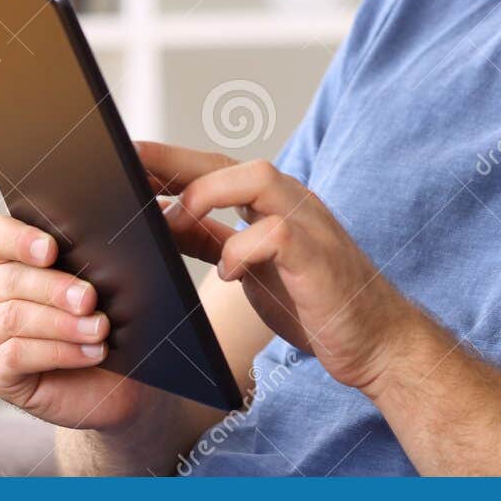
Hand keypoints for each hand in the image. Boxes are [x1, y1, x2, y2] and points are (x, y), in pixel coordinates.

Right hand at [0, 214, 167, 430]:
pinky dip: (59, 352)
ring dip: (61, 323)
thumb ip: (111, 254)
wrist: (122, 381)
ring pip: (13, 318)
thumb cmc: (115, 322)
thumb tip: (140, 221)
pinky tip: (92, 353)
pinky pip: (16, 356)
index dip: (18, 238)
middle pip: (8, 279)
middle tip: (91, 298)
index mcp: (16, 260)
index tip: (51, 249)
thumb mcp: (116, 285)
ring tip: (100, 329)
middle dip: (54, 287)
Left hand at [138, 141, 420, 391]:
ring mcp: (309, 224)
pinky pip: (278, 233)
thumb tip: (162, 223)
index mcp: (271, 205)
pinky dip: (244, 248)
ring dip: (208, 192)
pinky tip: (228, 272)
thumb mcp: (248, 269)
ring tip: (175, 221)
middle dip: (173, 161)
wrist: (375, 340)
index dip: (168, 163)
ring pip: (258, 177)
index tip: (124, 160)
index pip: (212, 169)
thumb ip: (212, 241)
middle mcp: (290, 203)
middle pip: (226, 163)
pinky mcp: (319, 257)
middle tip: (128, 165)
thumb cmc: (313, 303)